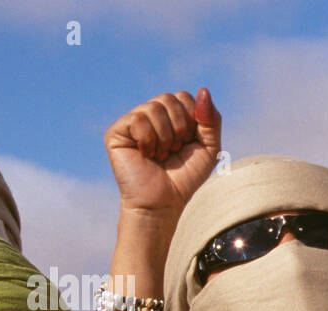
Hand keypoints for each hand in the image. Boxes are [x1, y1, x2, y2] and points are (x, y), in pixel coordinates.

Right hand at [105, 88, 222, 220]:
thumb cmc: (184, 178)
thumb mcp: (209, 148)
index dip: (193, 120)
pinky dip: (149, 140)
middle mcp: (150, 115)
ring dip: (166, 138)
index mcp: (170, 116)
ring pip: (154, 107)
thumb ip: (211, 120)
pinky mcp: (117, 131)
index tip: (188, 144)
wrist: (163, 203)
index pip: (185, 97)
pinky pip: (138, 119)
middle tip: (174, 150)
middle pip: (170, 98)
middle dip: (180, 128)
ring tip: (160, 155)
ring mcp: (132, 121)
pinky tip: (146, 154)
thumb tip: (204, 90)